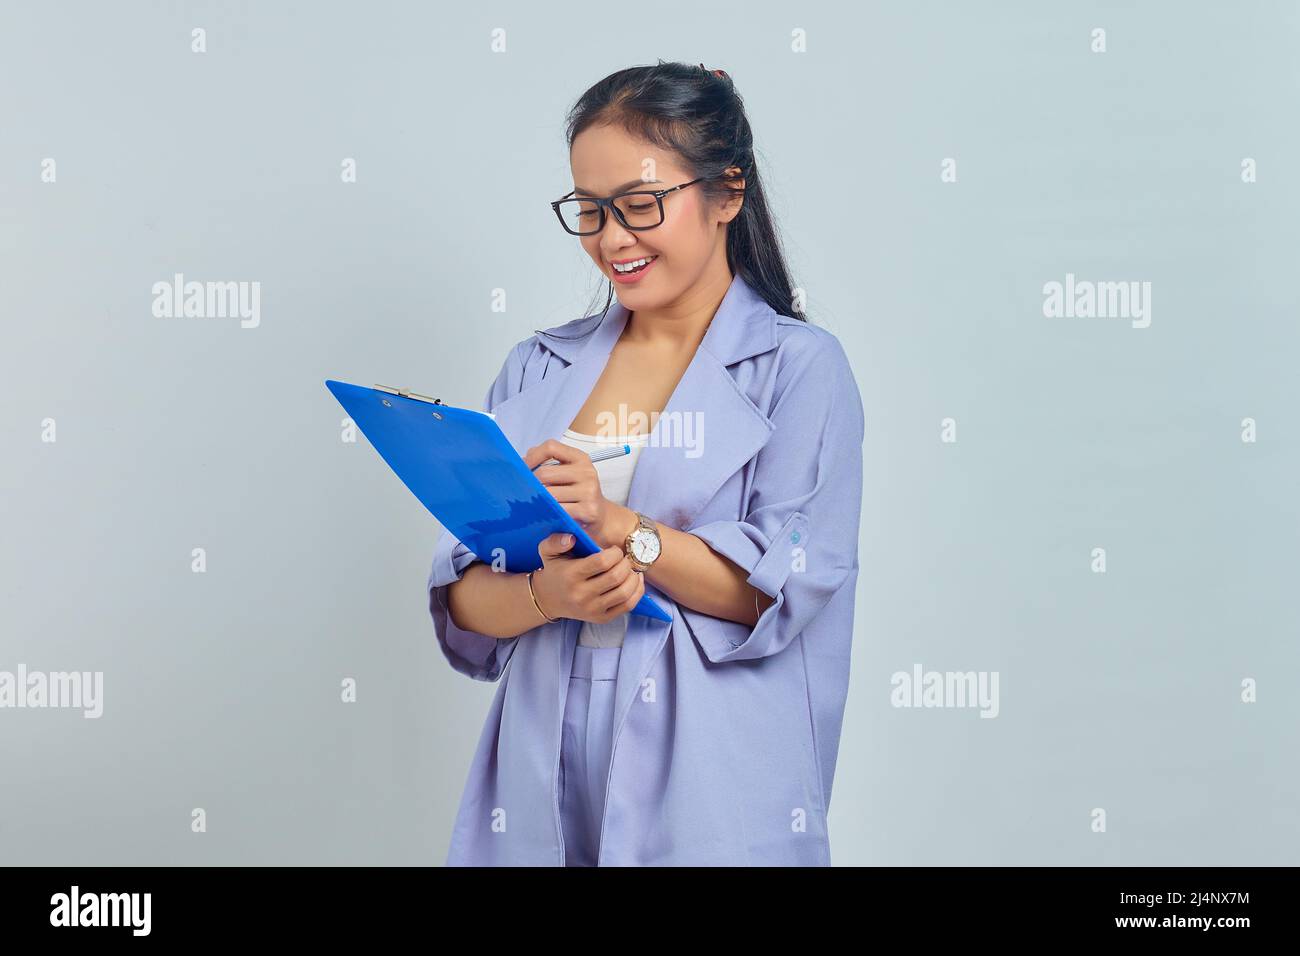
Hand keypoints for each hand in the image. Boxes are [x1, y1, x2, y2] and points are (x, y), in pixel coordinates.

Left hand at [523, 439, 632, 548]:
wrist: (601, 516)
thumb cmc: (578, 493)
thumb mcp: (568, 472)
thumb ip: (547, 462)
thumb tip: (524, 461)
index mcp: (580, 458)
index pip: (551, 447)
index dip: (532, 457)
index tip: (523, 468)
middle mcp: (587, 472)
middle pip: (545, 473)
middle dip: (531, 484)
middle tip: (525, 492)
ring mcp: (589, 491)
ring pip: (549, 494)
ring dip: (539, 501)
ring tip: (537, 505)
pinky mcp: (588, 510)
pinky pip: (558, 510)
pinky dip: (549, 514)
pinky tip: (548, 515)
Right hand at [530, 532, 645, 624]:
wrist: (548, 599)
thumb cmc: (554, 570)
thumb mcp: (547, 551)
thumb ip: (555, 540)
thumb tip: (572, 538)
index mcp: (571, 575)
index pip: (602, 562)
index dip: (615, 553)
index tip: (614, 550)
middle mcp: (582, 595)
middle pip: (616, 577)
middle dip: (626, 563)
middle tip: (624, 558)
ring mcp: (592, 609)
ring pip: (625, 593)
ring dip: (633, 577)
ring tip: (630, 568)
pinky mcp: (601, 618)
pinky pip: (627, 606)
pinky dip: (637, 592)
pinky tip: (634, 580)